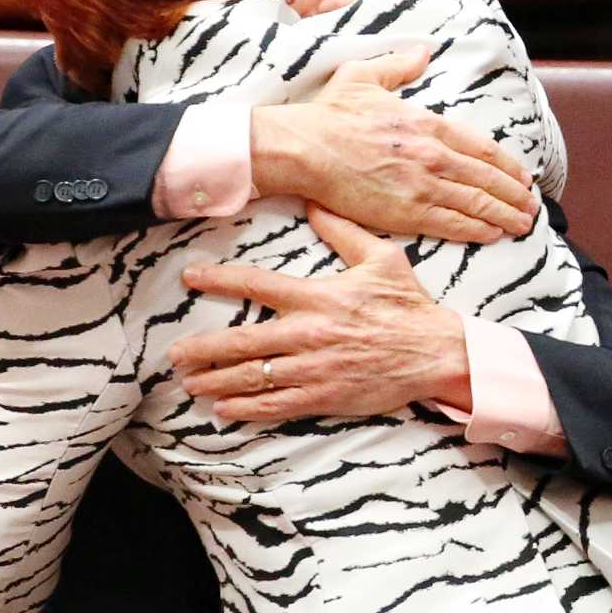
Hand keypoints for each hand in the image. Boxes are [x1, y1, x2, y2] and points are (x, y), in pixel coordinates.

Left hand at [170, 206, 471, 421]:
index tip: (190, 278)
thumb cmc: (409, 306)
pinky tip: (223, 409)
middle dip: (202, 349)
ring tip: (189, 383)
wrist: (437, 354)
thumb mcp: (382, 258)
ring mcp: (313, 369)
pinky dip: (245, 408)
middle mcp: (307, 333)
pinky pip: (275, 405)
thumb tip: (315, 203)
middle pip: (241, 342)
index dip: (219, 280)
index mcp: (316, 296)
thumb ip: (343, 232)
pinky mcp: (323, 397)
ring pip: (252, 377)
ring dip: (215, 381)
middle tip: (174, 354)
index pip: (256, 284)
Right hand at [249, 49, 537, 243]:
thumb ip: (398, 65)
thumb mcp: (365, 76)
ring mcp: (422, 186)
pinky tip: (493, 234)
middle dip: (514, 193)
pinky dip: (477, 230)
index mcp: (427, 124)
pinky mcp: (406, 212)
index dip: (507, 165)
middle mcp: (433, 155)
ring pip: (477, 203)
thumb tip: (421, 52)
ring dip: (505, 214)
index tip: (522, 176)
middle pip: (487, 178)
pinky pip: (452, 224)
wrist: (305, 148)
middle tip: (532, 205)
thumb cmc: (330, 114)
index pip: (482, 147)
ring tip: (522, 223)